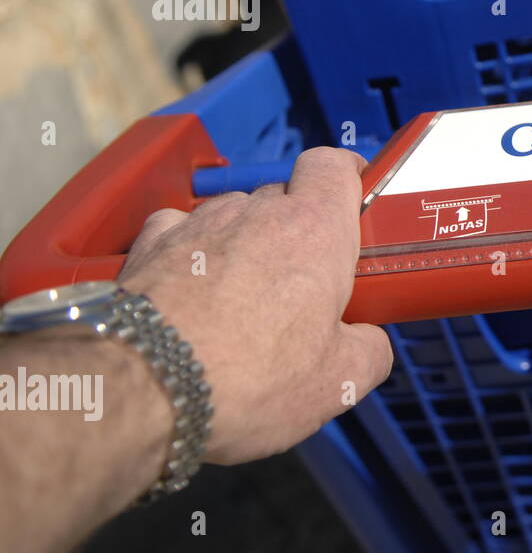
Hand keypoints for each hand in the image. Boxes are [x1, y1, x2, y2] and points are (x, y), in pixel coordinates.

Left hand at [119, 147, 392, 464]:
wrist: (141, 388)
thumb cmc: (249, 378)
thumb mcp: (337, 383)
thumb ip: (369, 352)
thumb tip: (367, 342)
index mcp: (315, 231)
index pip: (334, 165)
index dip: (346, 176)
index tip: (354, 199)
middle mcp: (257, 212)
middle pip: (285, 198)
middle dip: (296, 232)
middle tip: (301, 285)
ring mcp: (198, 223)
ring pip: (233, 216)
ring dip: (243, 243)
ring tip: (239, 299)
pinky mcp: (149, 245)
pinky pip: (179, 231)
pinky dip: (190, 252)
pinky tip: (189, 292)